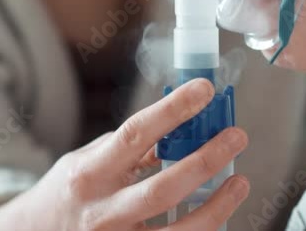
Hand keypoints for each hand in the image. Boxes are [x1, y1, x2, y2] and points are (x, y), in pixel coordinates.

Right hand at [0, 78, 249, 230]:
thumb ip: (128, 149)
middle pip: (162, 188)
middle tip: (236, 136)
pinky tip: (219, 215)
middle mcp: (100, 212)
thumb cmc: (66, 195)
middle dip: (206, 160)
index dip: (172, 110)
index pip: (134, 134)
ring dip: (216, 207)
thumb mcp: (86, 162)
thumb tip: (177, 127)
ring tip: (240, 182)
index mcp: (89, 174)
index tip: (204, 90)